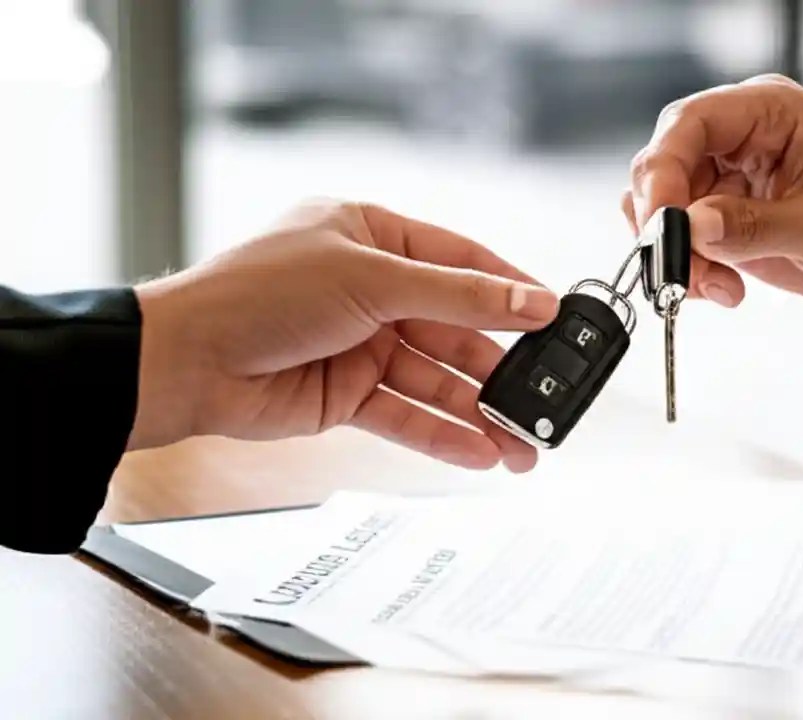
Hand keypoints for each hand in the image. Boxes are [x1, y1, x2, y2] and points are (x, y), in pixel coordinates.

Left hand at [128, 200, 558, 472]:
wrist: (185, 363)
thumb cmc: (259, 293)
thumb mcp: (372, 278)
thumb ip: (459, 295)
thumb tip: (531, 299)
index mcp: (373, 236)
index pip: (462, 262)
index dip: (510, 291)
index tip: (555, 318)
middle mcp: (371, 289)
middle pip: (455, 329)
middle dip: (500, 367)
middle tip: (545, 398)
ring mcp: (360, 343)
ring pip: (436, 379)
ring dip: (478, 411)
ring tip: (522, 443)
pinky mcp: (346, 394)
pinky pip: (406, 414)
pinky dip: (442, 434)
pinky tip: (479, 452)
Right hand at [624, 74, 802, 307]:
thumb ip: (754, 226)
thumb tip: (690, 227)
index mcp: (768, 113)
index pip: (689, 124)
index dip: (663, 171)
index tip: (662, 224)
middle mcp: (741, 139)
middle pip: (664, 166)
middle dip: (664, 223)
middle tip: (680, 270)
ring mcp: (731, 179)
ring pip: (667, 209)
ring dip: (677, 256)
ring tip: (717, 288)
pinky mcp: (729, 217)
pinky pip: (683, 239)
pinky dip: (690, 270)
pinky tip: (723, 289)